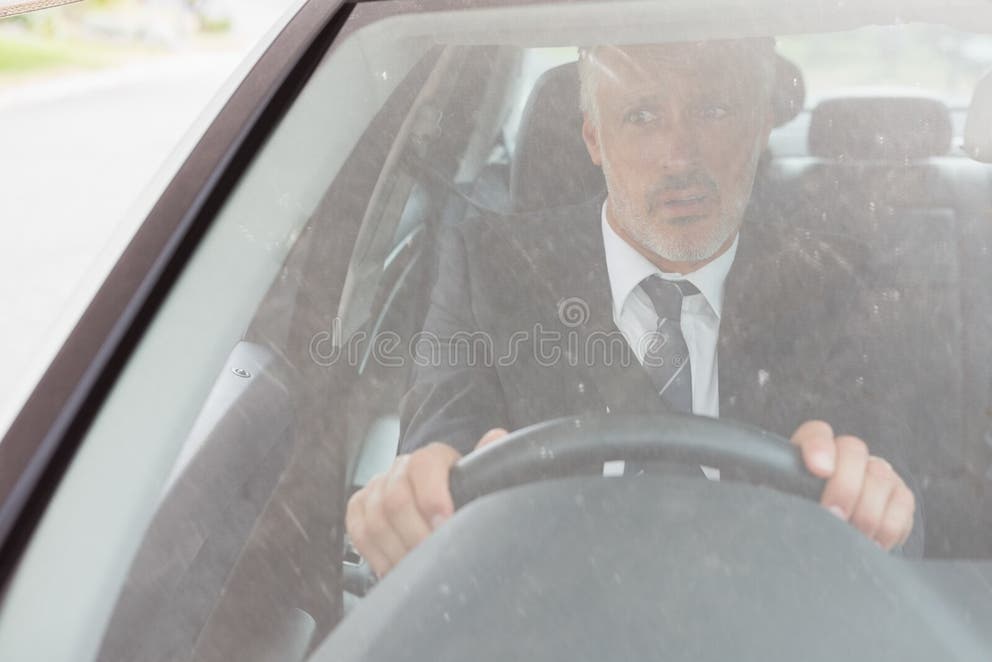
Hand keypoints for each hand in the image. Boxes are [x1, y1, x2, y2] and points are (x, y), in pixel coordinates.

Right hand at [346, 428, 507, 576]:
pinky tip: (396, 568)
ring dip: (397, 549)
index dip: (432, 495)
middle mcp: (400, 469)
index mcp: (431, 458)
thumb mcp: (478, 478)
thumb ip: (489, 459)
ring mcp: (377, 487)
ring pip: (375, 519)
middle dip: (415, 534)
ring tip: (417, 568)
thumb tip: (496, 436)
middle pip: (395, 499)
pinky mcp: (359, 508)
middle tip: (432, 557)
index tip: (445, 524)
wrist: (436, 501)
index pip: (424, 465)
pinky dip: (377, 555)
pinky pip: (359, 531)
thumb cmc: (460, 494)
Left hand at [790, 420, 914, 550]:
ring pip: (881, 478)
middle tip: (835, 516)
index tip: (819, 470)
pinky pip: (903, 504)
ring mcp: (878, 472)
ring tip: (853, 536)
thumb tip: (766, 509)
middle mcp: (848, 454)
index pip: (817, 433)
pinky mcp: (900, 494)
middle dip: (845, 486)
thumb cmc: (803, 516)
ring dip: (866, 513)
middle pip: (854, 451)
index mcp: (812, 450)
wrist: (838, 536)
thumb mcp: (786, 504)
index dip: (819, 447)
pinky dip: (888, 527)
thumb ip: (781, 497)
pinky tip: (872, 542)